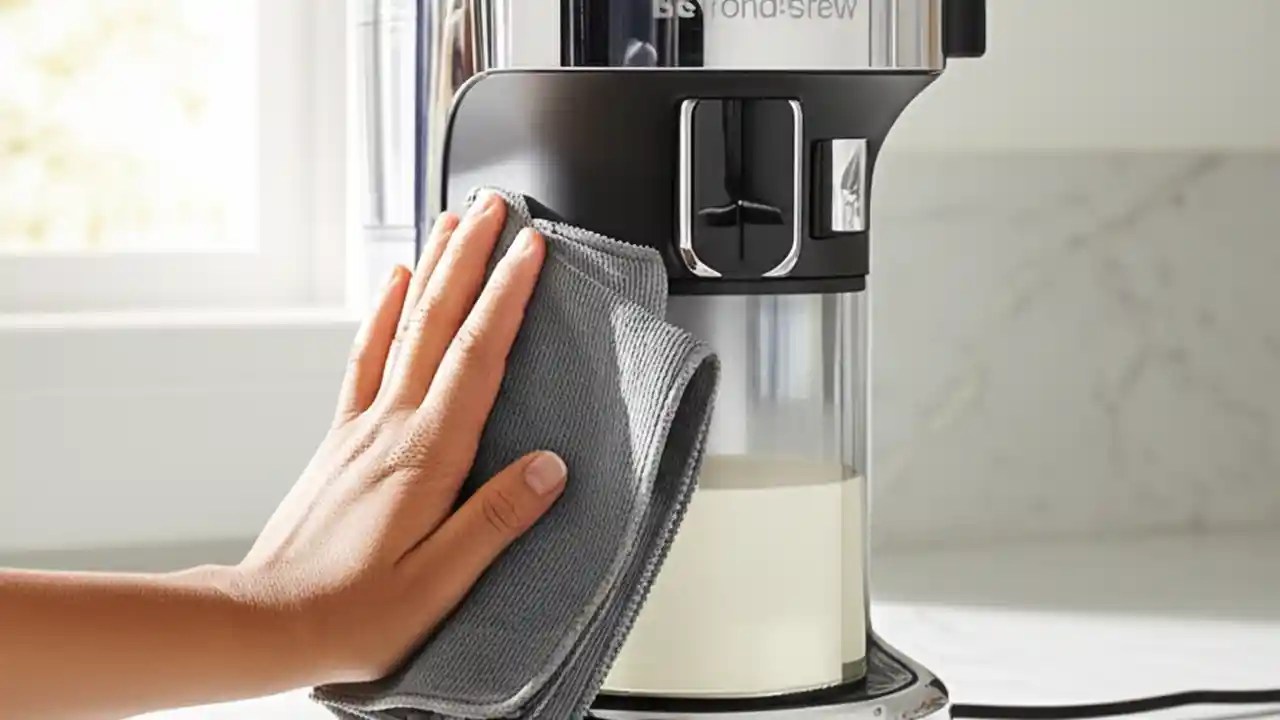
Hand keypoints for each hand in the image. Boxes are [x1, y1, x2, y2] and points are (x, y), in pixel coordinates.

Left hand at [230, 192, 566, 683]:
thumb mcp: (439, 583)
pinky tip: (393, 284)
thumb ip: (496, 519)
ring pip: (402, 326)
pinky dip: (383, 312)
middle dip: (470, 256)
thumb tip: (549, 468)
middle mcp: (391, 426)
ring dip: (430, 268)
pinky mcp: (344, 437)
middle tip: (495, 206)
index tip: (532, 249)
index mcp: (425, 456)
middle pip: (437, 320)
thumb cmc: (351, 612)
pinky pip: (366, 357)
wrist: (264, 622)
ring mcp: (362, 425)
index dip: (507, 296)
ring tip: (451, 223)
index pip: (476, 356)